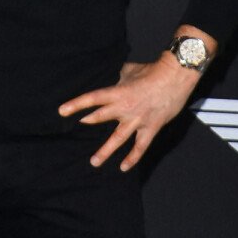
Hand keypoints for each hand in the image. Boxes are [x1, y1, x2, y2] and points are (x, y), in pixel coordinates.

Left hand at [59, 54, 197, 170]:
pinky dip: (133, 157)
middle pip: (100, 118)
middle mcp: (125, 108)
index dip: (76, 105)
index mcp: (118, 92)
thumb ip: (118, 78)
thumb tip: (112, 79)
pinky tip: (124, 167)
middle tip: (71, 133)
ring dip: (105, 151)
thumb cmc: (153, 71)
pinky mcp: (151, 127)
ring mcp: (138, 119)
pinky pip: (140, 146)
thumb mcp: (130, 71)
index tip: (62, 111)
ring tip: (94, 162)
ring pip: (118, 138)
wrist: (176, 76)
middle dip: (86, 123)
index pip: (93, 98)